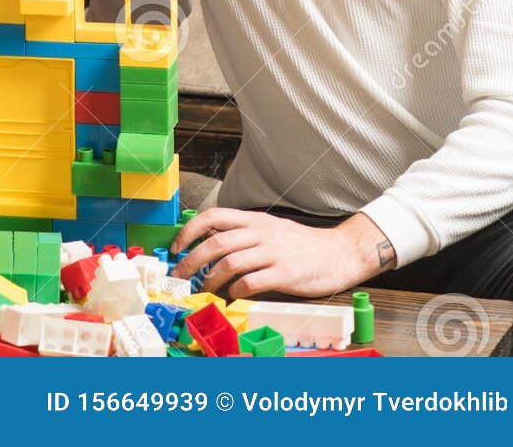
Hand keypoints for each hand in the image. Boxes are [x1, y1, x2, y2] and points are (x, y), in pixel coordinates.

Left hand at [170, 209, 393, 298]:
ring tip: (205, 290)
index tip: (176, 247)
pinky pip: (251, 281)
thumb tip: (210, 242)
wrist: (337, 253)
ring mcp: (273, 252)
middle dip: (192, 260)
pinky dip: (236, 290)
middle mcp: (261, 232)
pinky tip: (232, 295)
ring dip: (211, 279)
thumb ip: (244, 233)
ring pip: (230, 262)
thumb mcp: (269, 230)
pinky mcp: (285, 273)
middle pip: (216, 242)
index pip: (213, 216)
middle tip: (181, 276)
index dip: (189, 230)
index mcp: (254, 219)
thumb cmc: (300, 245)